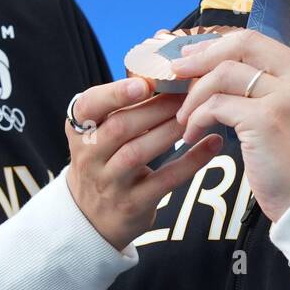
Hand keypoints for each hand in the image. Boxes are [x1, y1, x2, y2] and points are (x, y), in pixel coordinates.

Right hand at [66, 79, 222, 249]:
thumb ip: (122, 106)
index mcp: (78, 130)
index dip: (113, 94)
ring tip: (197, 114)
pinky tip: (212, 144)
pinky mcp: (132, 205)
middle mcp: (88, 156)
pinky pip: (164, 181)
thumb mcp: (97, 133)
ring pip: (138, 154)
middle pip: (120, 128)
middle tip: (186, 93)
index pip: (86, 107)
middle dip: (155, 108)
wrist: (90, 217)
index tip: (143, 84)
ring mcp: (108, 183)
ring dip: (170, 131)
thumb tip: (170, 73)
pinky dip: (190, 162)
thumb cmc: (104, 159)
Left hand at [173, 29, 289, 221]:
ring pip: (224, 74)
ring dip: (195, 95)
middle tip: (177, 73)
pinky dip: (197, 117)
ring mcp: (286, 96)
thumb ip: (268, 88)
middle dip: (202, 56)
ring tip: (185, 117)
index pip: (255, 41)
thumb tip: (219, 66)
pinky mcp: (266, 119)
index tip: (193, 56)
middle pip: (241, 46)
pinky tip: (193, 133)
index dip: (218, 45)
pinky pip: (217, 105)